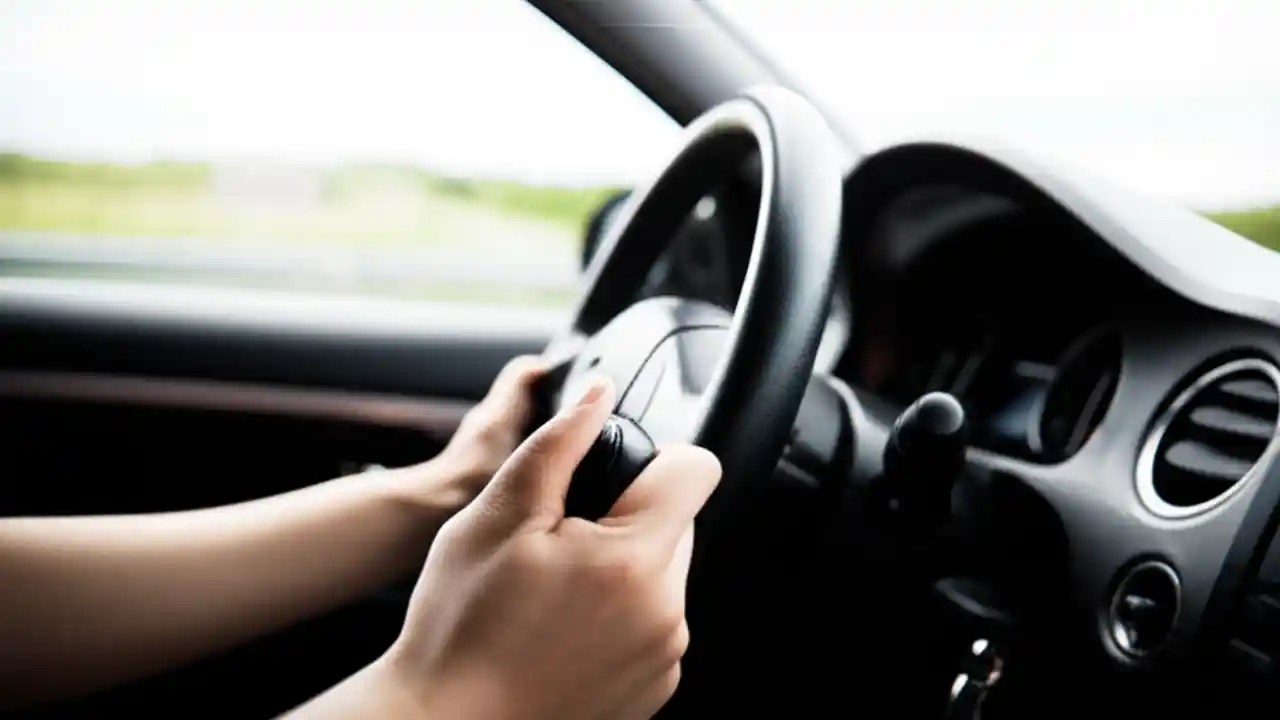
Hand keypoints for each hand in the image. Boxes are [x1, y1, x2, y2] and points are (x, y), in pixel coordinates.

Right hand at [379, 376, 721, 719]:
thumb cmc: (461, 628)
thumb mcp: (497, 516)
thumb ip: (559, 444)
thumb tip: (600, 394)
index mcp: (634, 561)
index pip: (696, 469)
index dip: (654, 458)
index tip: (610, 478)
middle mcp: (666, 614)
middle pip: (676, 525)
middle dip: (627, 520)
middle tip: (559, 543)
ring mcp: (665, 658)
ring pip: (662, 576)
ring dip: (622, 569)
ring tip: (554, 593)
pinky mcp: (654, 690)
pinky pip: (652, 625)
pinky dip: (618, 617)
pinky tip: (561, 631)